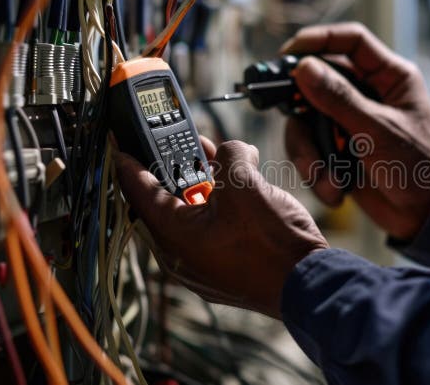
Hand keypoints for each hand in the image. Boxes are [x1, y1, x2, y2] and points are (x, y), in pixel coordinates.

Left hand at [115, 139, 328, 318]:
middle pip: (164, 203)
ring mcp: (202, 267)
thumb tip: (230, 152)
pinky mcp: (223, 271)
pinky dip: (216, 207)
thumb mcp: (248, 184)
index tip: (120, 144)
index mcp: (174, 236)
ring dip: (201, 186)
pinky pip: (208, 232)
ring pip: (189, 217)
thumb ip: (229, 156)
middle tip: (182, 144)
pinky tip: (237, 189)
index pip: (138, 192)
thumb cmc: (274, 243)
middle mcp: (180, 256)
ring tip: (217, 159)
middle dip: (175, 168)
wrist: (310, 285)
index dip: (128, 161)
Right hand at [281, 22, 429, 238]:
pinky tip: (335, 189)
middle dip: (301, 106)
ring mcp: (348, 120)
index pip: (351, 41)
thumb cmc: (416, 167)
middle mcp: (367, 93)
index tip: (289, 53)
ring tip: (327, 177)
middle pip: (317, 81)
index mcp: (390, 77)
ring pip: (307, 119)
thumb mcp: (378, 131)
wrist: (421, 216)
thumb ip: (340, 99)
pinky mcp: (335, 147)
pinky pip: (308, 147)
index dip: (319, 40)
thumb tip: (303, 68)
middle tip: (283, 112)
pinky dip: (316, 170)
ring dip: (309, 151)